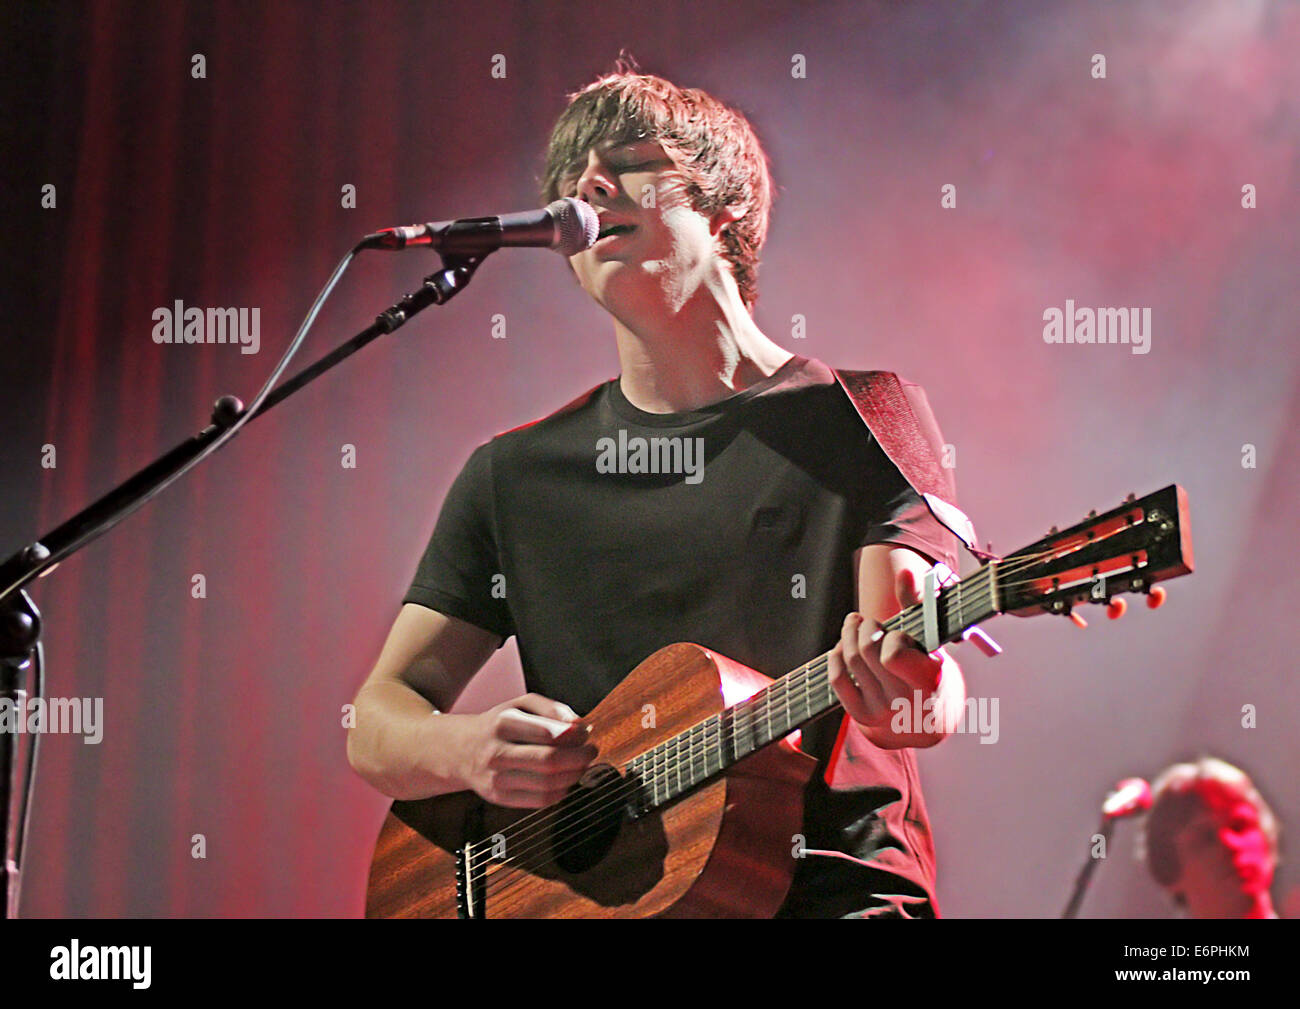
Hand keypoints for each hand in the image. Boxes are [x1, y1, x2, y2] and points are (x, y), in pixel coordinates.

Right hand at [458, 693, 598, 807]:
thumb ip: (551, 708)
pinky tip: (565, 780)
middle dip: (580, 757)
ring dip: (574, 775)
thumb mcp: (519, 704)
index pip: (548, 733)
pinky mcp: (499, 798)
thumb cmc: (497, 725)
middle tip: (591, 751)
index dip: (575, 735)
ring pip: (548, 784)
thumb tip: (579, 724)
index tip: (586, 733)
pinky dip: (561, 791)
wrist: (460, 750)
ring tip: (581, 764)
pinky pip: (540, 801)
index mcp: (502, 724)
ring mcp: (496, 779)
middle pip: (550, 762)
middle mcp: (497, 753)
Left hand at [826, 566, 944, 731]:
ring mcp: (881, 710)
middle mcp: (903, 700)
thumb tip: (904, 573)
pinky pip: (837, 680)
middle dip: (865, 627)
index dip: (892, 637)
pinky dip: (835, 656)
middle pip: (865, 651)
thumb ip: (918, 606)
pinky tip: (842, 646)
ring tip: (855, 624)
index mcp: (928, 681)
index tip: (900, 634)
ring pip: (850, 661)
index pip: (893, 654)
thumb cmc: (931, 670)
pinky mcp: (863, 716)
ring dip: (848, 634)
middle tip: (870, 621)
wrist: (928, 720)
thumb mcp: (933, 641)